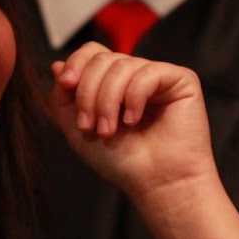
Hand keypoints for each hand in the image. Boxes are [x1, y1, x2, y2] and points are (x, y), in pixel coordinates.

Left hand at [49, 43, 218, 204]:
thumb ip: (63, 98)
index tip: (66, 85)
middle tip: (89, 126)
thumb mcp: (78, 129)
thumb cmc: (122, 162)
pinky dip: (134, 97)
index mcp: (114, 83)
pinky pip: (149, 72)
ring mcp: (159, 76)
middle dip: (88, 92)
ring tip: (108, 131)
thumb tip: (57, 65)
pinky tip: (134, 121)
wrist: (156, 185)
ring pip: (122, 65)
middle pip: (103, 58)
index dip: (76, 63)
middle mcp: (136, 75)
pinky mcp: (181, 80)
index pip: (93, 53)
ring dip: (107, 101)